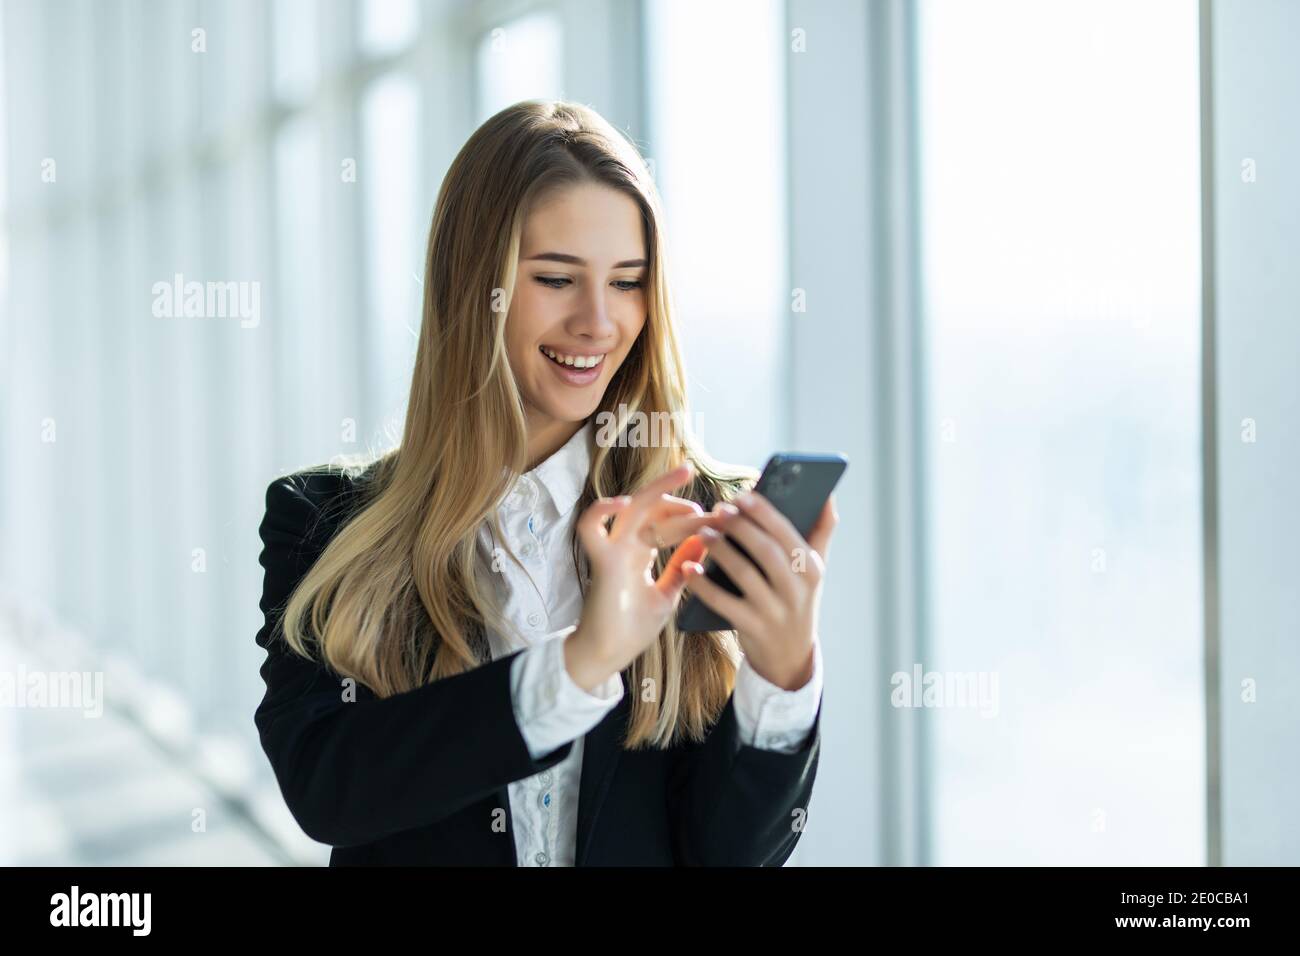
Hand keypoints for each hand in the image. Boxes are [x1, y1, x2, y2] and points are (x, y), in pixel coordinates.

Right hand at [564, 462, 729, 691]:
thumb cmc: (632, 628)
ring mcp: (612, 550)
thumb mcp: (667, 594)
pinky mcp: (601, 561)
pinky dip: (601, 510)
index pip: (667, 523)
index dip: (693, 518)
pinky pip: (589, 528)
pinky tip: (625, 502)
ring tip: (684, 476)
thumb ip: (682, 568)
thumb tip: (704, 543)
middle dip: (681, 496)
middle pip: (653, 509)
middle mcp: (626, 546)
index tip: (723, 520)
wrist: (609, 655)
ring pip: (632, 508)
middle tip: (714, 497)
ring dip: (658, 490)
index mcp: (640, 553)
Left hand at [681, 492, 837, 689]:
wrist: (791, 656)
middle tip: (719, 510)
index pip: (788, 534)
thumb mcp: (814, 568)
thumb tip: (827, 495)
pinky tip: (690, 568)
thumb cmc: (797, 597)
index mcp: (812, 569)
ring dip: (721, 550)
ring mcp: (774, 611)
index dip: (764, 512)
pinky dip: (703, 585)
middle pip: (766, 551)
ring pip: (744, 574)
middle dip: (740, 527)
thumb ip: (822, 531)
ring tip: (704, 532)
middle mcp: (796, 590)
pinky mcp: (751, 628)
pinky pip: (723, 603)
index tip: (742, 495)